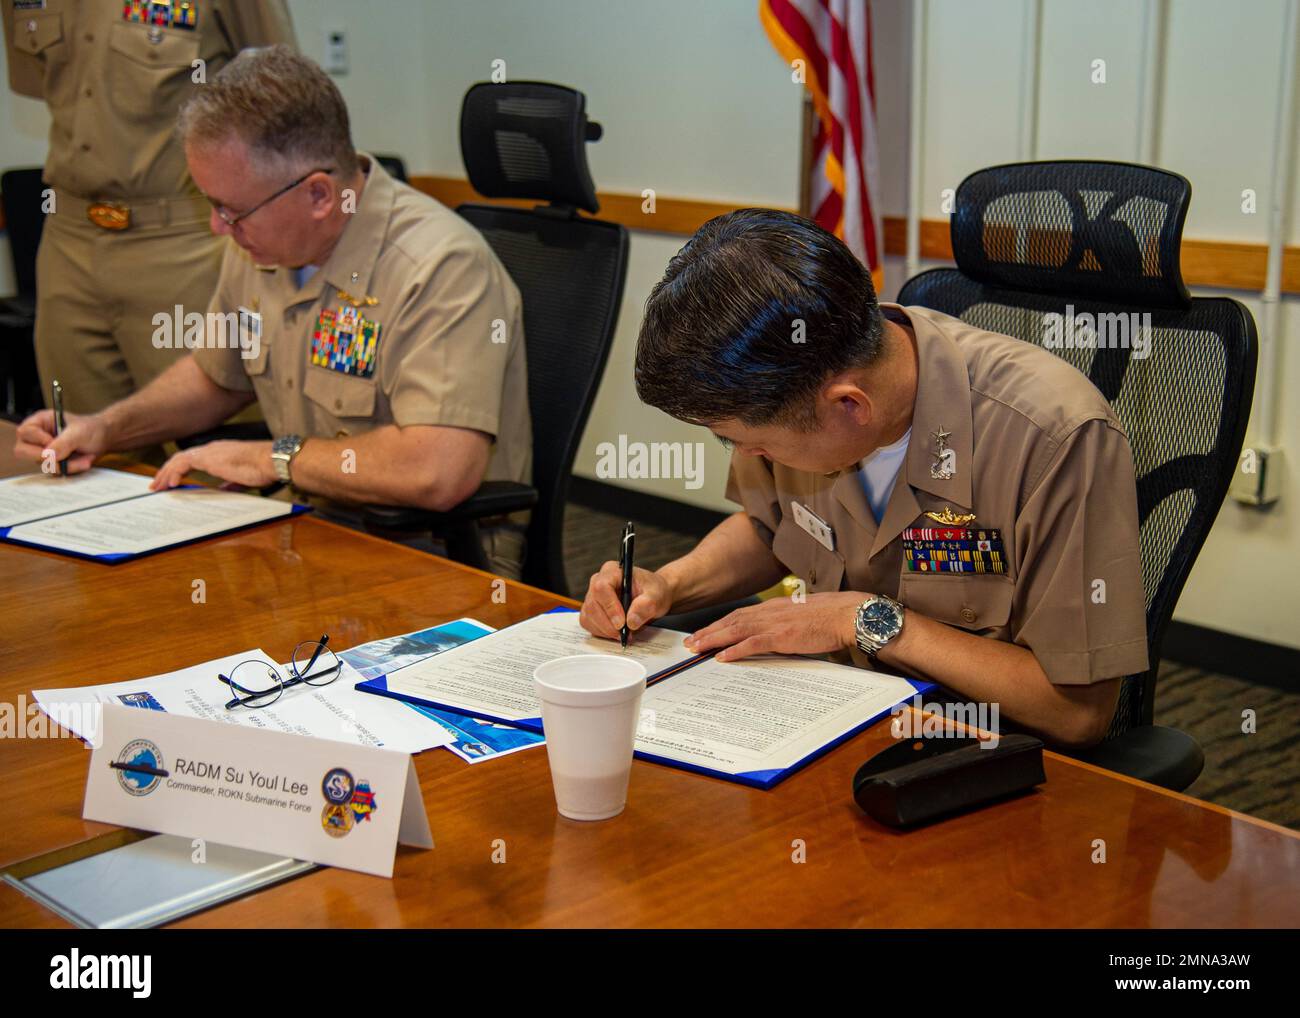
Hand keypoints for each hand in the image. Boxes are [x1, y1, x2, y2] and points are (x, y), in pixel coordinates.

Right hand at [13, 408, 110, 473]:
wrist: (103, 439)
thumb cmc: (90, 428)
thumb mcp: (79, 432)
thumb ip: (64, 442)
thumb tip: (48, 455)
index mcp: (39, 422)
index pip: (25, 432)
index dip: (39, 440)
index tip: (54, 441)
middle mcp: (36, 438)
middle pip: (22, 451)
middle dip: (47, 457)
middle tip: (65, 456)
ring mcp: (42, 452)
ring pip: (43, 464)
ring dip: (66, 464)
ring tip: (86, 457)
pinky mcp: (52, 463)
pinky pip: (55, 471)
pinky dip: (71, 469)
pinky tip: (85, 461)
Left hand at [150, 440, 275, 490]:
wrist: (270, 461)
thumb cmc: (263, 469)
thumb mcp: (242, 479)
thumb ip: (230, 483)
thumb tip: (223, 490)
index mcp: (220, 453)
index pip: (193, 459)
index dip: (180, 470)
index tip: (173, 482)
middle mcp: (211, 449)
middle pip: (182, 459)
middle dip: (167, 472)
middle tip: (158, 485)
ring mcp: (209, 452)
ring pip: (178, 460)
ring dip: (166, 473)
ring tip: (157, 486)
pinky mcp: (208, 458)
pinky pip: (183, 464)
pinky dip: (175, 473)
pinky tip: (172, 484)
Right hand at [578, 560, 674, 640]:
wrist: (652, 597)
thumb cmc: (653, 591)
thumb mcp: (657, 596)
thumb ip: (646, 605)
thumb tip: (631, 620)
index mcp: (612, 571)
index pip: (602, 587)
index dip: (610, 607)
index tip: (622, 623)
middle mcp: (598, 581)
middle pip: (592, 604)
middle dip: (608, 624)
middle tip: (624, 634)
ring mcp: (592, 596)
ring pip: (588, 616)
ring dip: (605, 630)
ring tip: (624, 634)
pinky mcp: (591, 610)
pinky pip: (588, 623)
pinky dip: (601, 632)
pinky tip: (615, 632)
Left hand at [683, 591, 863, 661]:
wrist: (847, 614)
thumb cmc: (831, 616)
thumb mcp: (802, 617)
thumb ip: (787, 624)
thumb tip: (779, 636)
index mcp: (774, 607)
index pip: (740, 614)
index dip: (719, 623)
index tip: (704, 632)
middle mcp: (770, 612)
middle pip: (731, 621)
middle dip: (708, 632)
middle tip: (689, 643)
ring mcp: (774, 623)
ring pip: (735, 630)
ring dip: (713, 639)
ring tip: (696, 648)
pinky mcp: (782, 636)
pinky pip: (752, 643)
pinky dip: (734, 650)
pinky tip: (721, 657)